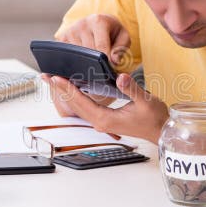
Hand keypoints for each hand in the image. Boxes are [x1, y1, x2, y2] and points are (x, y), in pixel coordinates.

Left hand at [47, 72, 168, 143]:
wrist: (160, 131)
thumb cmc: (154, 118)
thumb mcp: (145, 100)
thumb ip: (131, 89)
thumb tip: (120, 77)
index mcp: (105, 119)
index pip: (81, 102)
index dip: (67, 88)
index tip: (55, 77)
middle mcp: (100, 122)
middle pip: (74, 104)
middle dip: (59, 89)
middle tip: (45, 76)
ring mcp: (101, 122)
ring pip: (78, 106)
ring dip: (65, 93)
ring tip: (53, 81)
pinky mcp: (104, 119)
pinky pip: (85, 107)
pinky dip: (75, 96)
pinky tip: (71, 88)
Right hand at [55, 14, 130, 65]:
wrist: (98, 22)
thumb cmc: (112, 31)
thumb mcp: (123, 37)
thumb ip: (121, 49)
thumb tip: (114, 62)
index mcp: (98, 21)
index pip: (100, 46)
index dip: (105, 61)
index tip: (109, 70)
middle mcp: (82, 24)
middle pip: (88, 52)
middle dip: (96, 63)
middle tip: (102, 70)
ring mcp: (70, 31)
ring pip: (77, 56)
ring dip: (85, 63)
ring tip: (92, 63)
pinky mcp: (61, 38)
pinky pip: (67, 55)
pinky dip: (75, 61)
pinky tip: (82, 61)